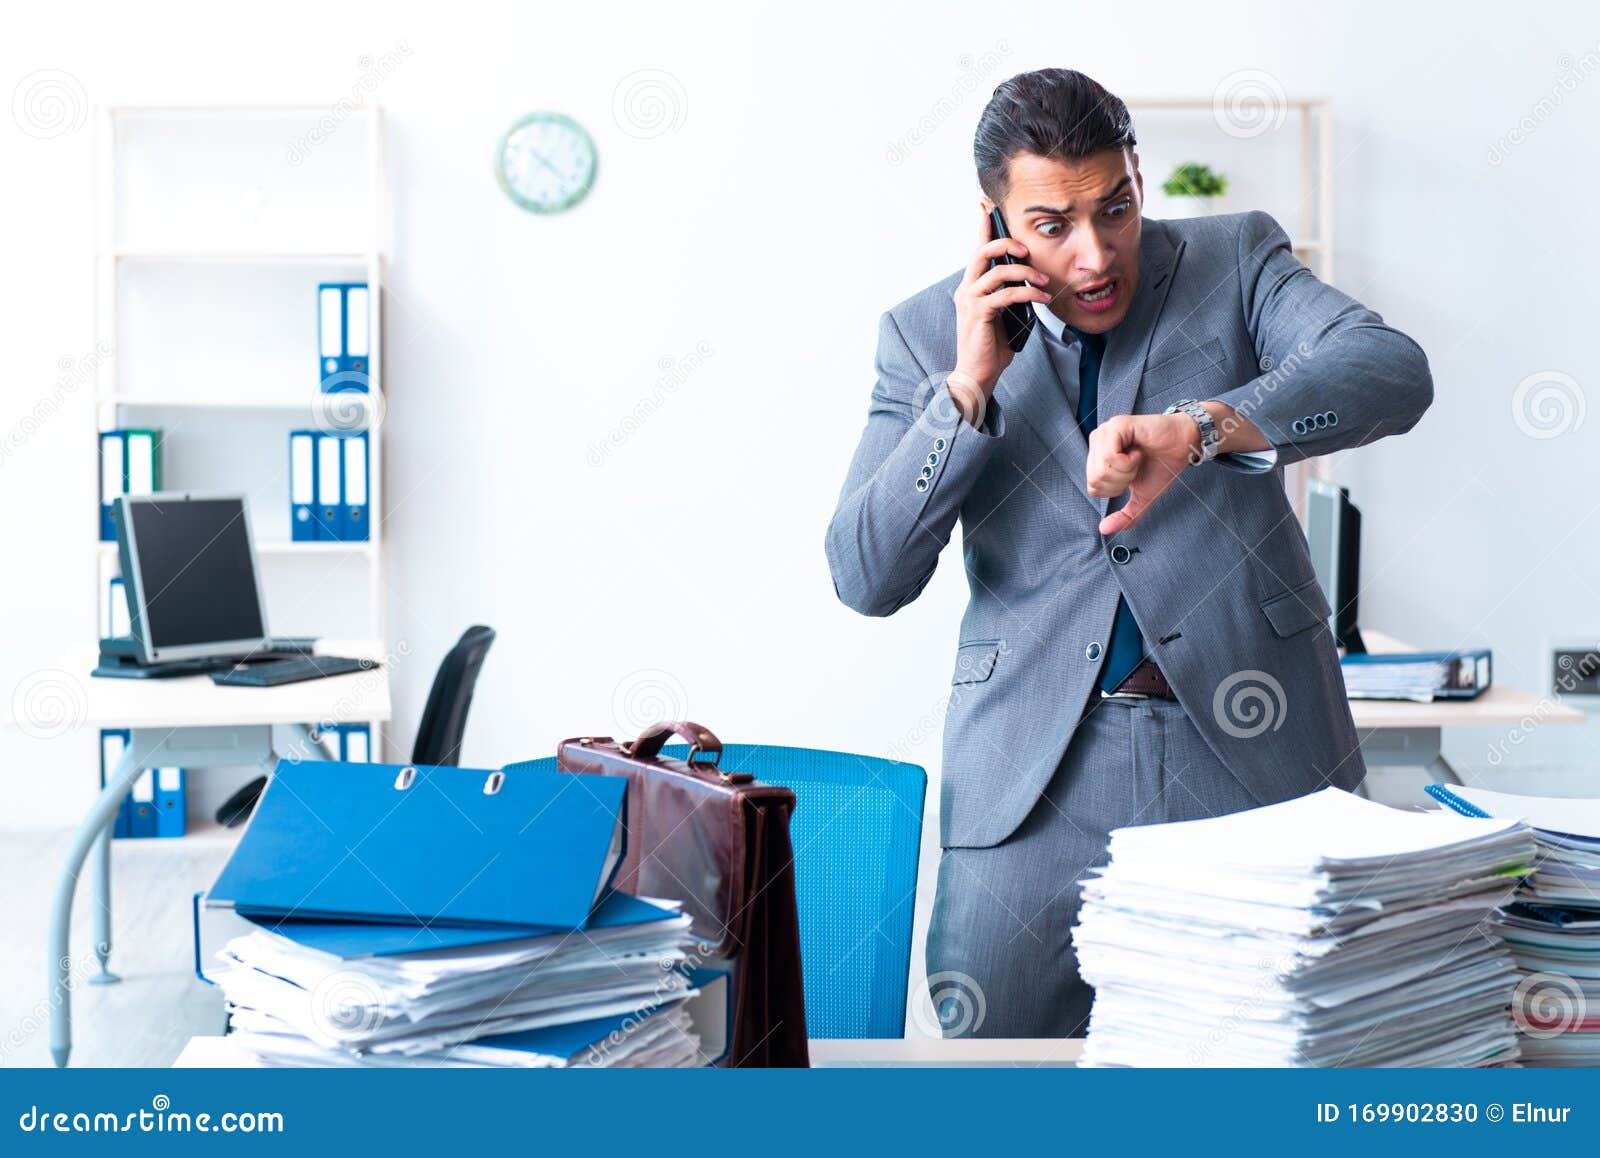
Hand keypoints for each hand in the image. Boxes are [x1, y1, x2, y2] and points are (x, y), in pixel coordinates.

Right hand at [949, 205, 1051, 419]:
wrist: (977, 373)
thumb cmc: (991, 345)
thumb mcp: (1002, 312)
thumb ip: (1008, 292)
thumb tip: (1029, 278)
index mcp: (971, 286)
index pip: (977, 250)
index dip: (983, 227)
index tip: (989, 207)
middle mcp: (966, 289)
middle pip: (982, 252)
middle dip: (1007, 243)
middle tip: (1028, 249)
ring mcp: (970, 301)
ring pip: (997, 272)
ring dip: (1026, 273)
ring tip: (1045, 282)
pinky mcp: (979, 314)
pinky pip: (1006, 295)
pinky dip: (1028, 294)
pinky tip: (1043, 300)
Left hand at [1087, 412, 1201, 534]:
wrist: (1184, 446)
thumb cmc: (1161, 466)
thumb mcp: (1141, 497)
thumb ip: (1124, 515)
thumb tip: (1104, 530)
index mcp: (1098, 455)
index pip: (1092, 487)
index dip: (1116, 489)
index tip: (1133, 475)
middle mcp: (1097, 441)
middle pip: (1095, 480)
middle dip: (1121, 482)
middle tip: (1137, 467)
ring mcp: (1106, 431)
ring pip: (1101, 470)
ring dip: (1126, 472)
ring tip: (1138, 458)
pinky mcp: (1117, 425)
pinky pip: (1110, 457)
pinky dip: (1128, 462)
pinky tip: (1138, 452)